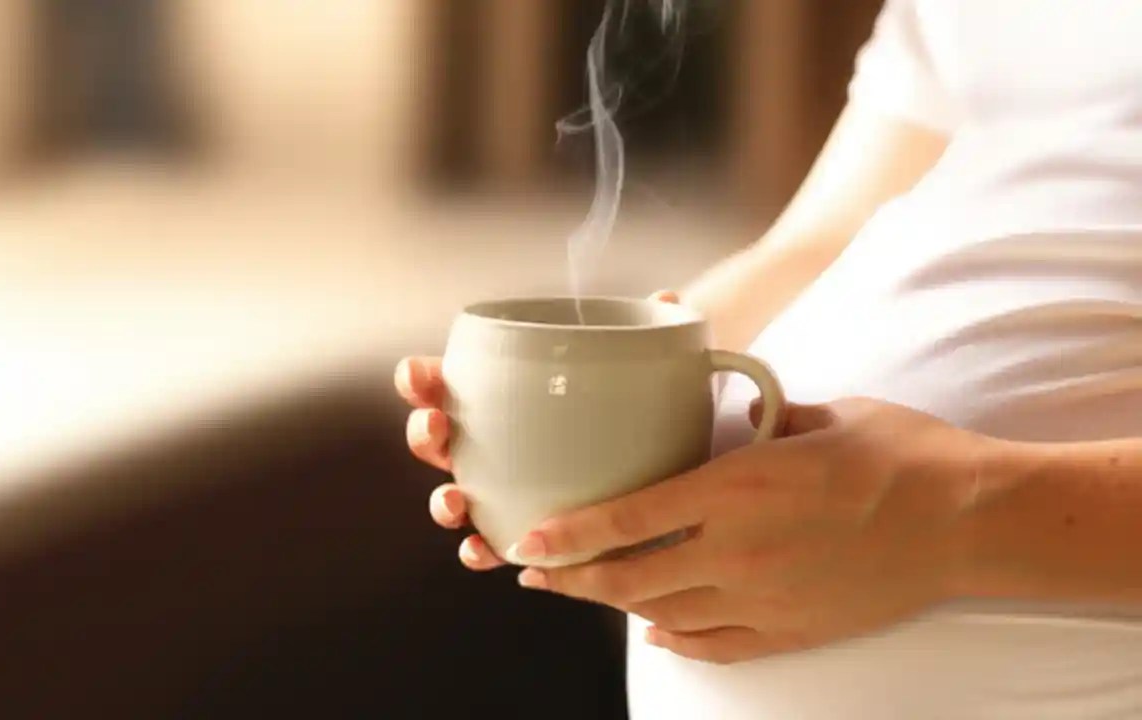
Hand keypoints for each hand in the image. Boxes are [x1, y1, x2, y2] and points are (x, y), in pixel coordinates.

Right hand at [394, 290, 681, 571]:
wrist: (655, 472)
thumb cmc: (625, 406)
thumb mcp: (637, 368)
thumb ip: (647, 331)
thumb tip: (668, 299)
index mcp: (496, 396)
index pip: (443, 382)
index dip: (420, 378)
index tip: (418, 375)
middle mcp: (486, 443)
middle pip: (434, 438)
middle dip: (423, 432)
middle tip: (438, 427)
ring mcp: (496, 490)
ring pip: (452, 496)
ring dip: (443, 500)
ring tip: (455, 499)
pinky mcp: (518, 531)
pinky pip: (489, 546)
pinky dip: (479, 550)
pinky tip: (484, 550)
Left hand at [504, 398, 992, 663]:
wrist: (970, 520)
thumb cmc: (900, 454)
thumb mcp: (818, 414)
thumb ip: (756, 420)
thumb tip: (726, 413)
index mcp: (737, 487)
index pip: (628, 517)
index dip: (569, 532)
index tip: (527, 537)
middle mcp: (739, 550)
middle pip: (629, 578)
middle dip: (571, 577)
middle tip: (535, 572)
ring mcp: (765, 598)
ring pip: (663, 616)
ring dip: (616, 606)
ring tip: (586, 592)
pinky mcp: (793, 630)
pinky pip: (715, 646)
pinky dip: (676, 639)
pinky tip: (657, 631)